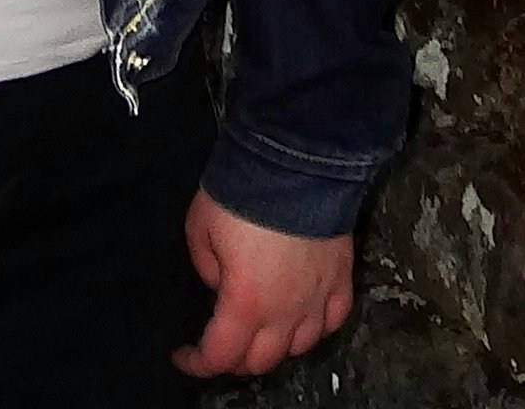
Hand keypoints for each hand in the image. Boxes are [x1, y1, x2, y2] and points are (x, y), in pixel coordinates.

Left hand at [171, 192, 353, 380]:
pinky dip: (316, 328)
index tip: (183, 354)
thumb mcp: (200, 228)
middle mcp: (285, 310)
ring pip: (299, 347)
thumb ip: (206, 267)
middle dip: (234, 359)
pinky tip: (303, 319)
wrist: (296, 161)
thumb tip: (221, 284)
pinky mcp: (341, 277)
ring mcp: (318, 296)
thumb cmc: (243, 193)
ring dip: (275, 348)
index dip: (198, 362)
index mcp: (246, 303)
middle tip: (219, 343)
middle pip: (261, 361)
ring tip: (260, 333)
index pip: (221, 355)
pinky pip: (333, 319)